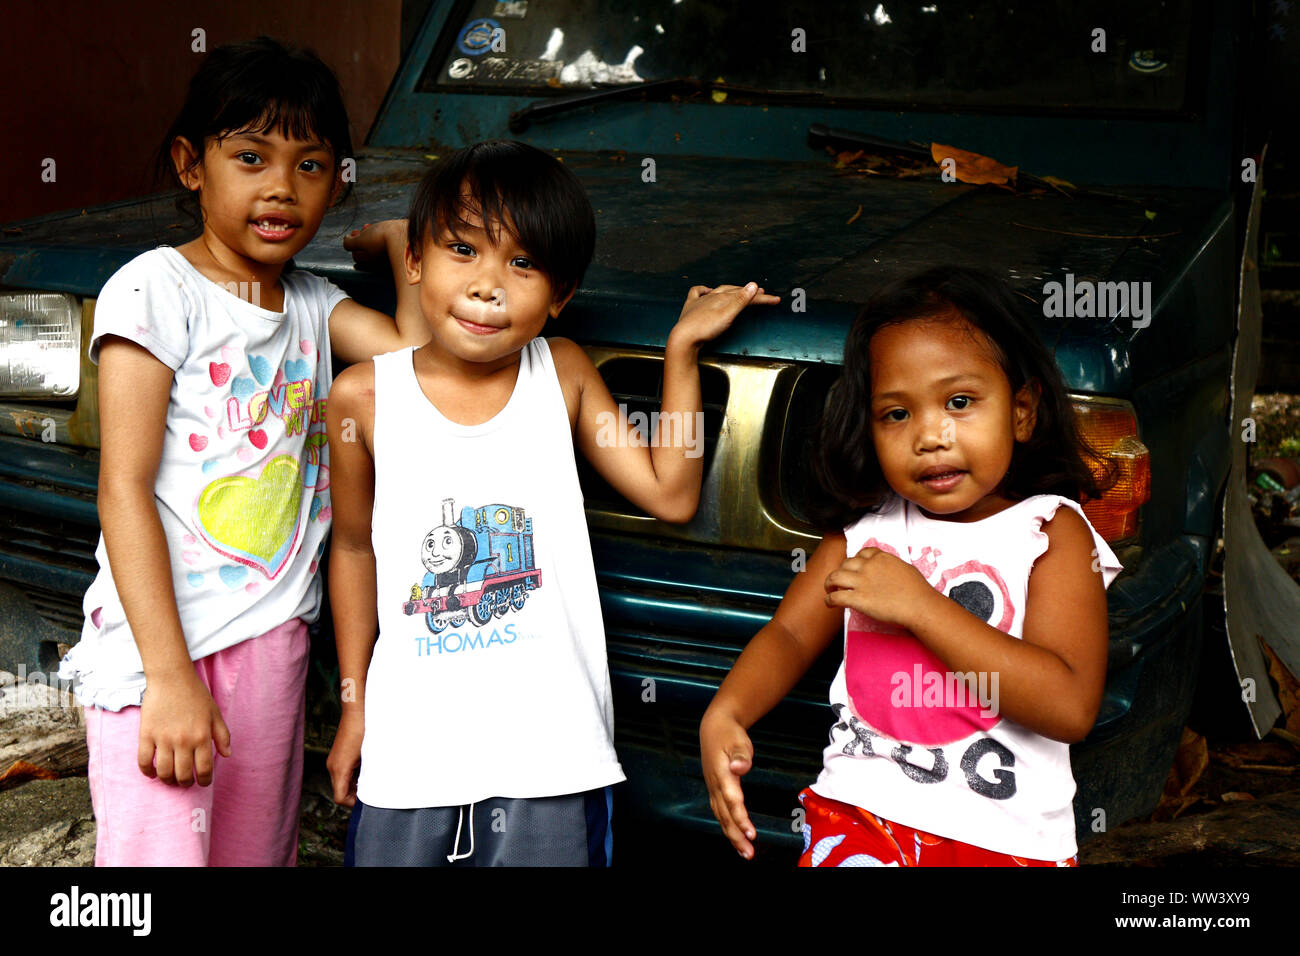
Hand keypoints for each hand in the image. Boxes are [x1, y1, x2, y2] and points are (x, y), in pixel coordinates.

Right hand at [137, 671, 230, 786]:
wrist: (171, 678)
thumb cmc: (196, 695)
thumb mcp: (215, 713)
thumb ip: (222, 735)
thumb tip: (227, 755)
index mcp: (202, 736)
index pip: (204, 769)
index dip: (204, 780)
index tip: (203, 782)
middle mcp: (183, 741)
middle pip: (183, 774)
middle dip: (186, 782)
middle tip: (186, 781)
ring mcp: (163, 739)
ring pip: (164, 772)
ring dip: (168, 780)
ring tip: (171, 779)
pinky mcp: (146, 735)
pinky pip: (144, 761)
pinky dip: (147, 771)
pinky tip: (153, 773)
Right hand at [326, 712, 364, 806]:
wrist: (357, 710)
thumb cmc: (364, 729)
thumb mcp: (370, 754)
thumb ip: (370, 773)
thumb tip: (376, 787)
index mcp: (339, 769)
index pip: (340, 798)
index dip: (353, 804)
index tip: (368, 802)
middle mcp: (333, 766)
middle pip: (341, 792)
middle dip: (355, 796)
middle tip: (373, 794)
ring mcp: (334, 761)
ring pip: (342, 783)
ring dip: (355, 786)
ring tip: (372, 783)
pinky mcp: (338, 756)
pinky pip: (343, 774)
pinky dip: (353, 777)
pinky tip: (367, 772)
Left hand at [343, 219, 406, 267]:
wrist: (407, 235)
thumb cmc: (383, 238)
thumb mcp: (361, 240)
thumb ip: (349, 243)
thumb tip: (346, 240)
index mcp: (368, 263)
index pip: (355, 255)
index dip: (352, 242)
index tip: (354, 234)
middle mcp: (378, 264)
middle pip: (365, 252)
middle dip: (361, 239)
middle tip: (362, 230)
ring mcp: (388, 259)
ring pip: (375, 248)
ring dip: (371, 237)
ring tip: (371, 227)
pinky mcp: (398, 253)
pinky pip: (386, 246)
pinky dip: (382, 238)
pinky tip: (383, 229)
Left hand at [670, 282, 779, 349]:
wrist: (684, 338)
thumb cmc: (705, 328)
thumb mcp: (727, 315)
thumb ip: (741, 300)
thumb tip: (754, 284)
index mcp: (722, 297)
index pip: (746, 295)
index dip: (762, 298)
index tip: (775, 300)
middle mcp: (712, 296)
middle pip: (734, 292)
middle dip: (749, 292)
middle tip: (762, 293)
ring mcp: (700, 302)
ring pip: (718, 291)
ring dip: (731, 290)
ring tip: (739, 291)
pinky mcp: (690, 309)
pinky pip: (697, 293)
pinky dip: (703, 290)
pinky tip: (707, 290)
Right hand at [700, 710, 758, 859]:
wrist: (713, 729)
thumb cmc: (729, 735)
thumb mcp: (738, 740)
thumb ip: (741, 755)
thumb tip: (740, 767)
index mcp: (722, 774)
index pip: (732, 800)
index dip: (741, 818)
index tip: (751, 833)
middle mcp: (715, 785)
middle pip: (725, 815)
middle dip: (737, 836)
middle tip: (749, 853)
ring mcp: (713, 789)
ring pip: (721, 817)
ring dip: (732, 836)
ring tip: (744, 852)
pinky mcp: (714, 791)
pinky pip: (720, 813)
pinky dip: (728, 827)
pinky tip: (735, 837)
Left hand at [823, 546, 934, 627]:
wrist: (919, 605)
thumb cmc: (918, 590)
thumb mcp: (905, 568)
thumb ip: (891, 566)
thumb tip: (886, 571)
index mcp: (881, 558)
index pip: (862, 553)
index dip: (855, 560)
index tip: (854, 567)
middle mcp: (868, 567)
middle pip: (846, 563)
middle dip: (841, 571)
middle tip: (840, 580)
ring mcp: (862, 582)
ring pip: (835, 577)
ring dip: (829, 583)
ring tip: (829, 589)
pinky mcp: (858, 599)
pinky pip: (836, 597)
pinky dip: (829, 600)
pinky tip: (829, 603)